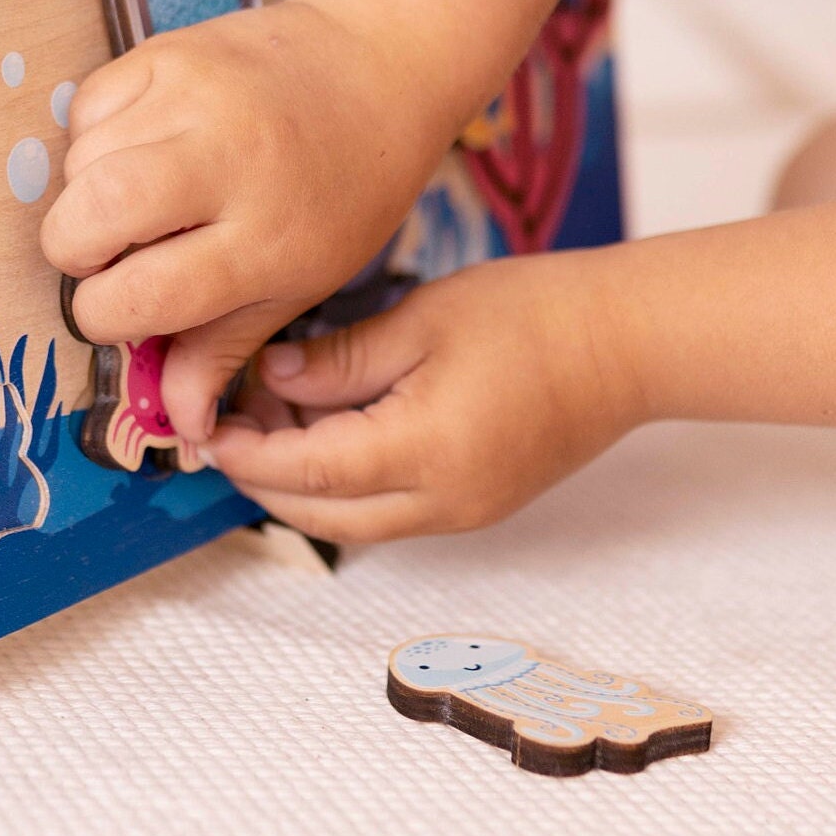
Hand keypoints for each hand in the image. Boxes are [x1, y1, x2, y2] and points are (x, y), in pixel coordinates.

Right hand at [41, 0, 449, 442]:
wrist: (376, 67)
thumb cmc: (342, 191)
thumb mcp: (301, 282)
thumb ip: (224, 349)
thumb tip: (177, 424)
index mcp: (264, 237)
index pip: (141, 294)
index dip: (106, 319)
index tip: (118, 314)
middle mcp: (226, 161)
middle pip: (89, 218)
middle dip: (73, 254)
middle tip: (105, 259)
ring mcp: (193, 96)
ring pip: (79, 163)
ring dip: (84, 195)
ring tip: (134, 205)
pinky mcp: (169, 50)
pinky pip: (87, 106)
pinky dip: (93, 140)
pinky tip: (138, 152)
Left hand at [208, 253, 643, 543]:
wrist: (627, 342)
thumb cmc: (531, 315)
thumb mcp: (422, 320)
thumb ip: (341, 359)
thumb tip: (273, 379)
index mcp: (424, 453)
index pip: (308, 473)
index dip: (249, 453)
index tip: (208, 425)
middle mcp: (443, 502)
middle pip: (324, 514)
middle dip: (265, 477)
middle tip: (230, 424)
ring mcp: (466, 511)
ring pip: (356, 520)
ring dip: (306, 482)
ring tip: (279, 417)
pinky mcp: (481, 503)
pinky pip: (394, 510)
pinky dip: (351, 482)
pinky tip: (336, 426)